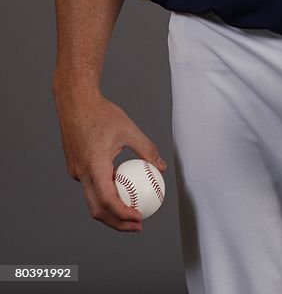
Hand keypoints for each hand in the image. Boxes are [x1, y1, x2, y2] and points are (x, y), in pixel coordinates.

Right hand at [54, 89, 166, 231]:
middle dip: (117, 222)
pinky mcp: (74, 167)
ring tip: (131, 212)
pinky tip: (120, 189)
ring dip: (110, 211)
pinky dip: (104, 195)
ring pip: (92, 201)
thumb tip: (160, 167)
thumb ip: (146, 149)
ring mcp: (75, 172)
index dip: (123, 215)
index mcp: (94, 166)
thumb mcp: (129, 129)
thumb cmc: (102, 113)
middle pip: (97, 210)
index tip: (139, 219)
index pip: (108, 201)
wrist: (75, 102)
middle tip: (137, 225)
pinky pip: (89, 187)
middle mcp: (81, 173)